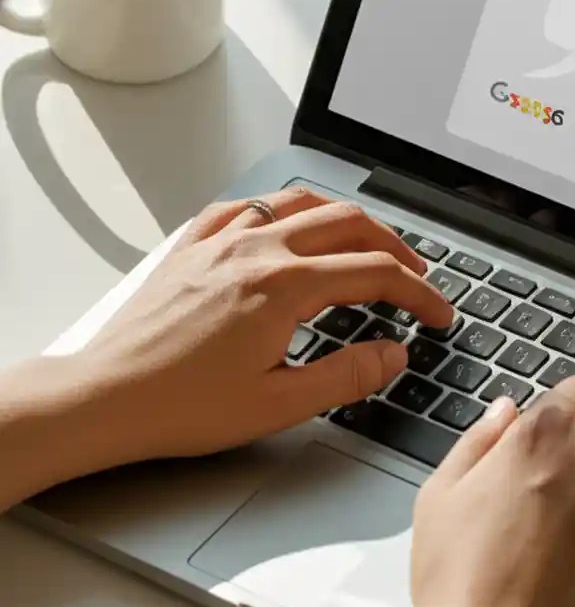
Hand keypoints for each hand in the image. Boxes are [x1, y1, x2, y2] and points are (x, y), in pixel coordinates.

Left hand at [70, 188, 451, 464]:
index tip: (439, 312)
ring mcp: (221, 243)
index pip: (374, 273)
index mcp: (284, 287)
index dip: (419, 293)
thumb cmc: (179, 405)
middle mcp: (256, 251)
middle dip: (394, 246)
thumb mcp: (279, 404)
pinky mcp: (192, 247)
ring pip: (300, 201)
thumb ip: (347, 375)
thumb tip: (393, 355)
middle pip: (348, 223)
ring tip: (365, 240)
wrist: (104, 399)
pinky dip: (281, 208)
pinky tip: (286, 224)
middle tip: (415, 275)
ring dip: (344, 217)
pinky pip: (246, 206)